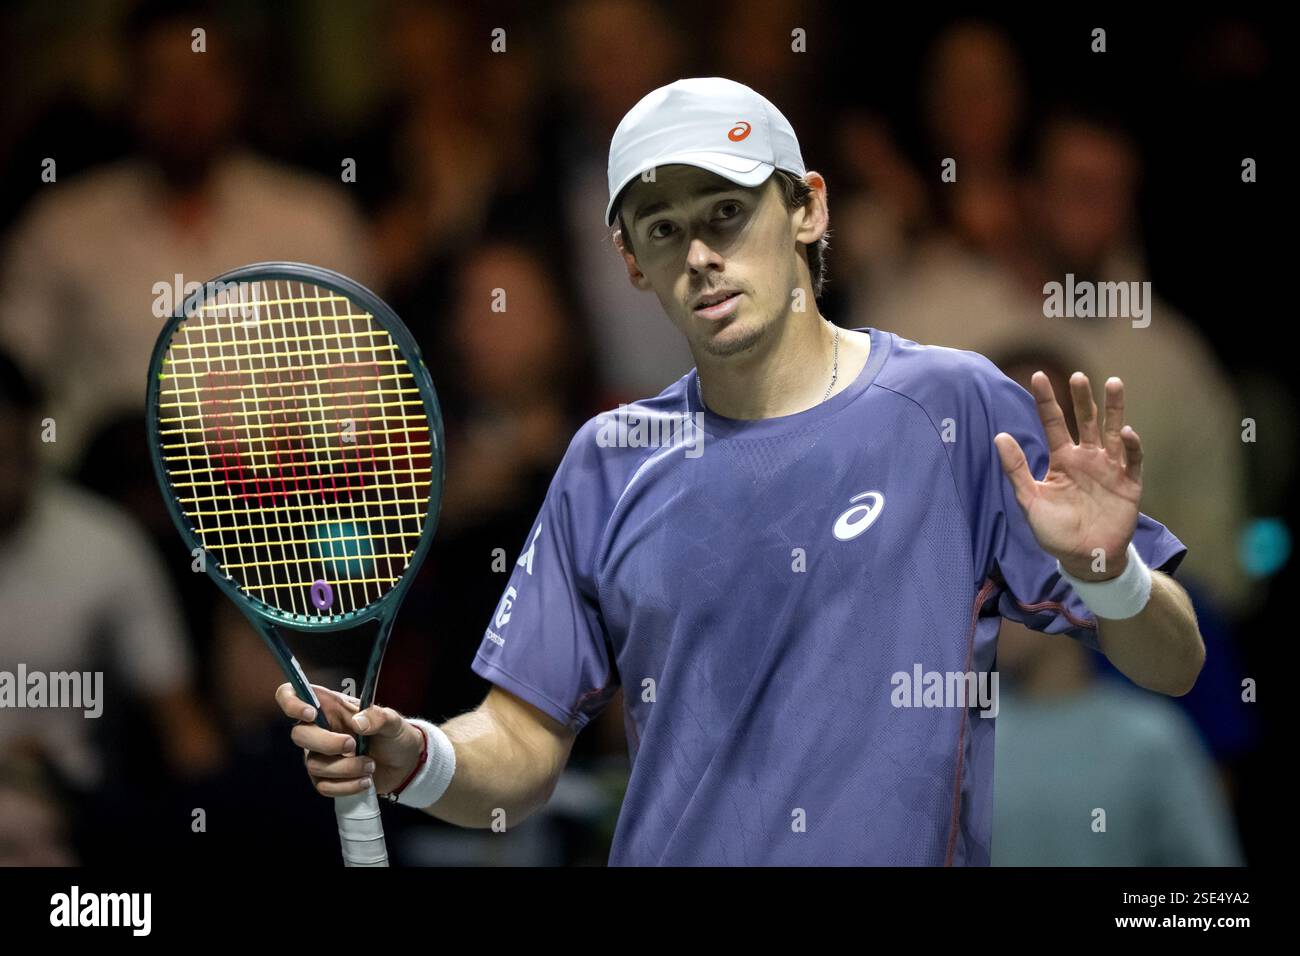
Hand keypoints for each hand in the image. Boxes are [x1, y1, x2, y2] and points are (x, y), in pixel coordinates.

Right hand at [275, 683, 424, 797]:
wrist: (404, 764)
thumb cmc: (393, 735)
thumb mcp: (393, 721)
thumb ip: (378, 717)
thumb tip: (357, 723)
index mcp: (330, 707)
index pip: (293, 694)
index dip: (292, 702)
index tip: (311, 714)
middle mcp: (319, 729)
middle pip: (299, 735)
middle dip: (327, 744)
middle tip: (352, 745)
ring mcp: (320, 755)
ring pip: (314, 765)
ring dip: (346, 768)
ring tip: (370, 765)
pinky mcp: (326, 778)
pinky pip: (324, 786)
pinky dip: (347, 786)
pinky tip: (365, 781)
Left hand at [993, 371, 1141, 580]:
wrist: (1084, 558)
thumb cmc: (1055, 531)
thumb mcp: (1030, 500)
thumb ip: (1016, 469)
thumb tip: (999, 436)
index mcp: (1063, 460)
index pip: (1054, 424)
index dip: (1047, 401)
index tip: (1038, 376)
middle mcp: (1087, 458)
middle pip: (1086, 420)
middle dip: (1082, 398)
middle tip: (1078, 375)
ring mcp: (1110, 468)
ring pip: (1112, 431)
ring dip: (1113, 408)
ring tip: (1112, 382)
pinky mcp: (1129, 483)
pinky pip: (1132, 460)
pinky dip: (1131, 445)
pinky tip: (1125, 432)